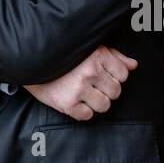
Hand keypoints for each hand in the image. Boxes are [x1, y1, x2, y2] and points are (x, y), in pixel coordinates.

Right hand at [23, 45, 137, 120]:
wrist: (29, 60)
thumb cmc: (62, 52)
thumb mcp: (90, 47)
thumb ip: (114, 56)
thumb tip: (133, 65)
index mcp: (97, 55)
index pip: (123, 74)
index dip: (115, 76)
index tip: (103, 74)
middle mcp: (90, 72)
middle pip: (116, 91)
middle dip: (107, 89)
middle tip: (93, 84)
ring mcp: (78, 89)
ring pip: (104, 105)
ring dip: (97, 102)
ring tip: (85, 93)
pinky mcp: (67, 104)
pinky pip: (87, 116)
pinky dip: (83, 111)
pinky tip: (75, 100)